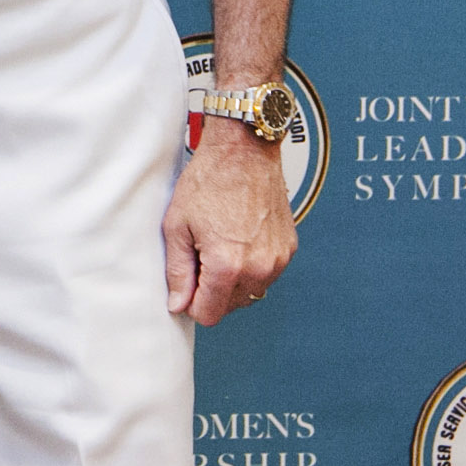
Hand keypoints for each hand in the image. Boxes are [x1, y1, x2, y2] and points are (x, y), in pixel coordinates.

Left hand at [163, 122, 293, 325]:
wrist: (244, 150)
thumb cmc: (211, 179)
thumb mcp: (178, 225)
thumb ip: (178, 271)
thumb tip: (178, 303)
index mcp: (228, 265)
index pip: (208, 314)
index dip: (192, 302)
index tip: (187, 282)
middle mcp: (259, 268)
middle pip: (230, 307)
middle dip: (211, 290)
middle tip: (201, 254)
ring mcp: (277, 260)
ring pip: (249, 292)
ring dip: (233, 280)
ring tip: (220, 243)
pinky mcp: (288, 249)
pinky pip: (266, 274)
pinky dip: (251, 266)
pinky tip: (238, 239)